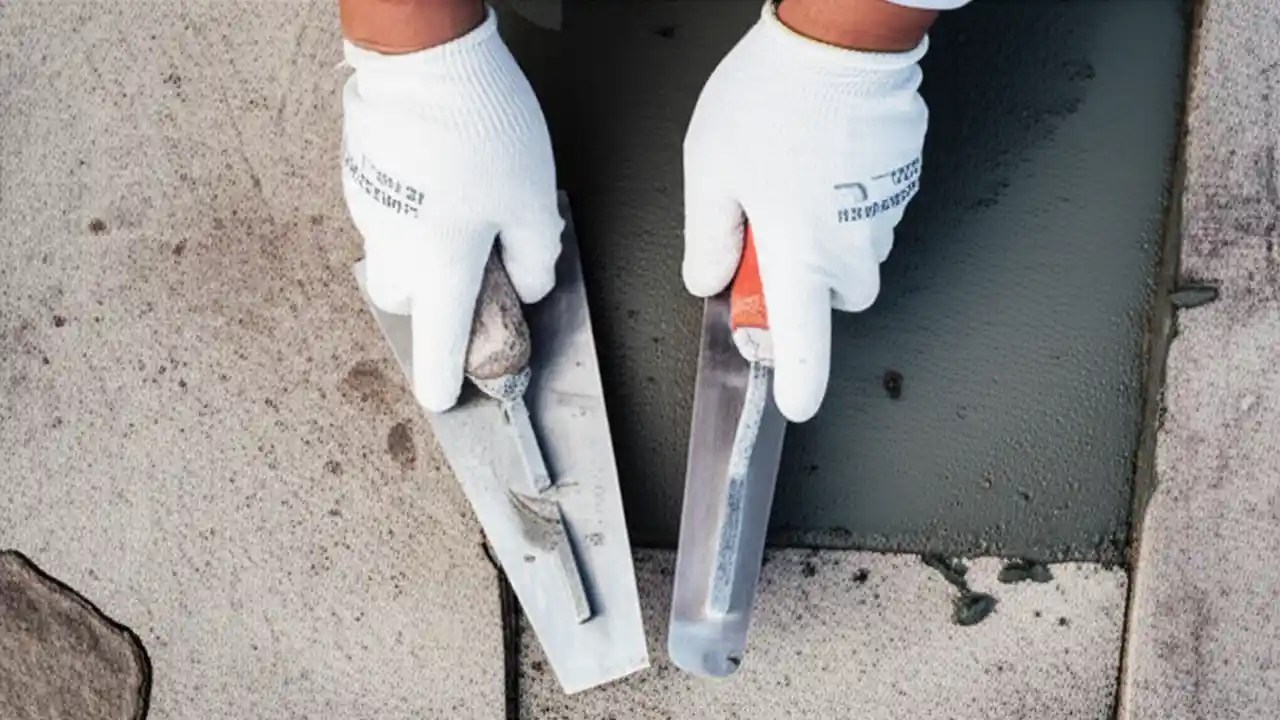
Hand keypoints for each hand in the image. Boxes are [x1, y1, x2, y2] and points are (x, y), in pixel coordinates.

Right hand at [341, 7, 561, 411]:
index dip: (442, 377)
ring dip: (423, 248)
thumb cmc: (482, 127)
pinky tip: (441, 174)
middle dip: (435, 298)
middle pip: (407, 301)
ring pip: (393, 253)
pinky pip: (386, 209)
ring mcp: (369, 209)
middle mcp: (394, 246)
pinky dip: (410, 208)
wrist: (423, 57)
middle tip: (472, 269)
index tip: (442, 399)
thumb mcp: (534, 201)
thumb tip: (528, 283)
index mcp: (441, 264)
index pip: (438, 344)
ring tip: (464, 205)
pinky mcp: (358, 173)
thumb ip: (535, 256)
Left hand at [682, 2, 930, 421]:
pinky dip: (850, 198)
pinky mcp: (906, 176)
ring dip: (828, 235)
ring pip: (859, 250)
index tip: (797, 403)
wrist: (840, 37)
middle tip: (772, 236)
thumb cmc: (775, 97)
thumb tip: (707, 278)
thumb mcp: (710, 171)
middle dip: (809, 280)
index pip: (805, 340)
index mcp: (801, 253)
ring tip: (793, 180)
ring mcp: (886, 210)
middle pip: (839, 295)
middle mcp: (852, 243)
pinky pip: (875, 206)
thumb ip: (706, 236)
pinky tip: (823, 156)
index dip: (801, 379)